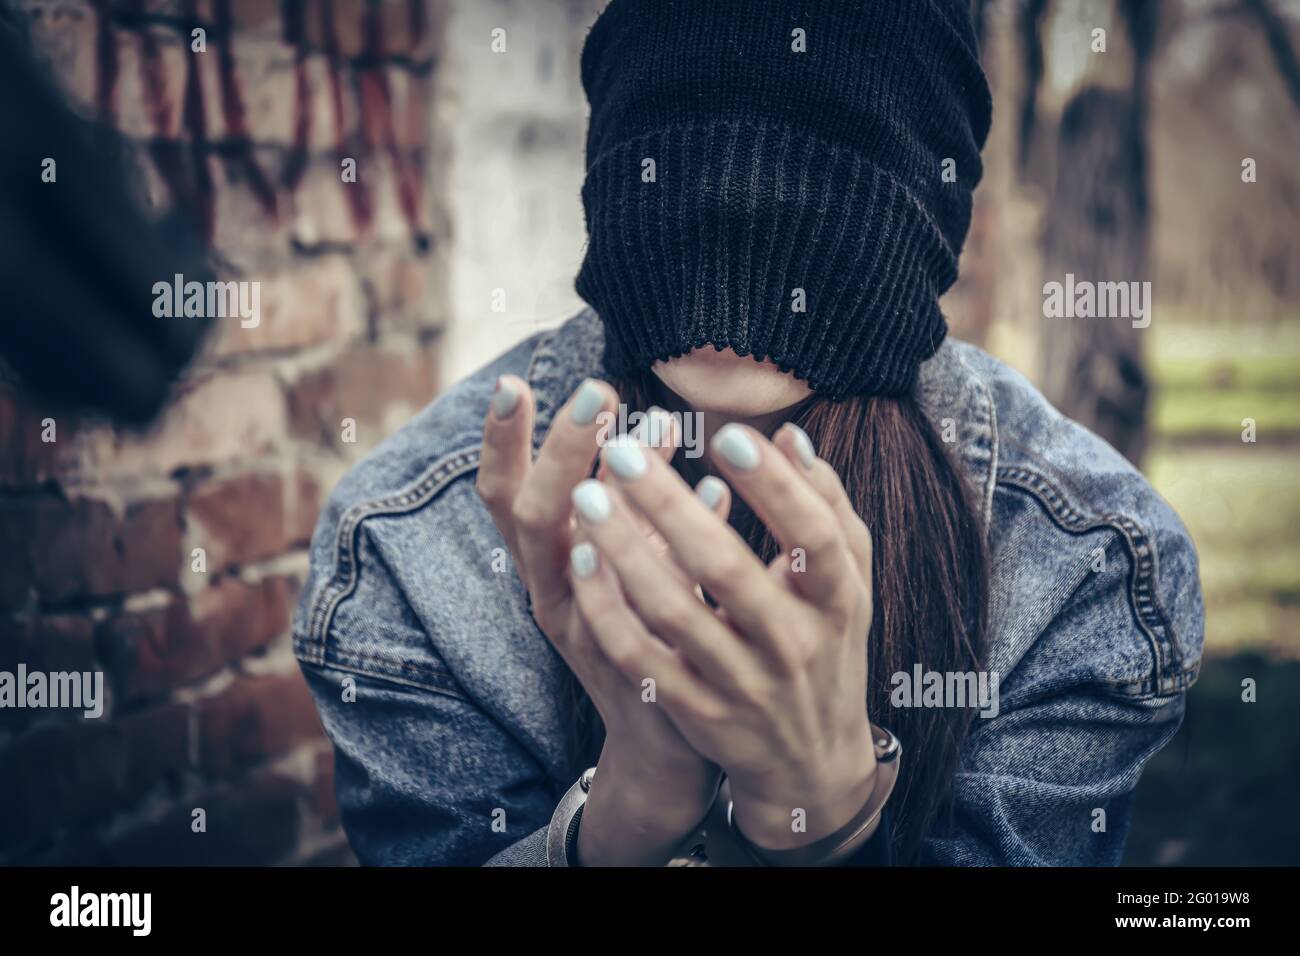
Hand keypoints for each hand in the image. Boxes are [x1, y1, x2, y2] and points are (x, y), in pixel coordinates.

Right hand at [475, 376, 720, 863]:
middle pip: (532, 518)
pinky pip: (651, 597)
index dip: (500, 444)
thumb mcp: (628, 557)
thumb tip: (657, 420)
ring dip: (612, 488)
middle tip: (595, 391)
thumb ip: (639, 498)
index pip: (502, 497)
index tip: (513, 382)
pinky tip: (717, 492)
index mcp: (543, 565)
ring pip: (582, 559)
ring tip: (652, 426)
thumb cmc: (645, 631)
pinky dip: (679, 543)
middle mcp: (553, 596)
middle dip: (559, 451)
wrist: (663, 740)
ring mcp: (591, 633)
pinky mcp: (637, 662)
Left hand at [568, 421, 876, 850]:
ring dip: (624, 551)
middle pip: (726, 570)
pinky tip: (581, 561)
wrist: (809, 758)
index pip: (815, 536)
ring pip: (672, 613)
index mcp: (838, 601)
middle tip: (625, 451)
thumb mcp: (849, 580)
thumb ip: (826, 506)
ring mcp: (740, 684)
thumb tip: (787, 435)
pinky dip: (609, 610)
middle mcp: (791, 645)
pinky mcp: (697, 712)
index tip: (728, 435)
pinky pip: (641, 658)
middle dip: (670, 506)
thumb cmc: (826, 642)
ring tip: (586, 495)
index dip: (775, 487)